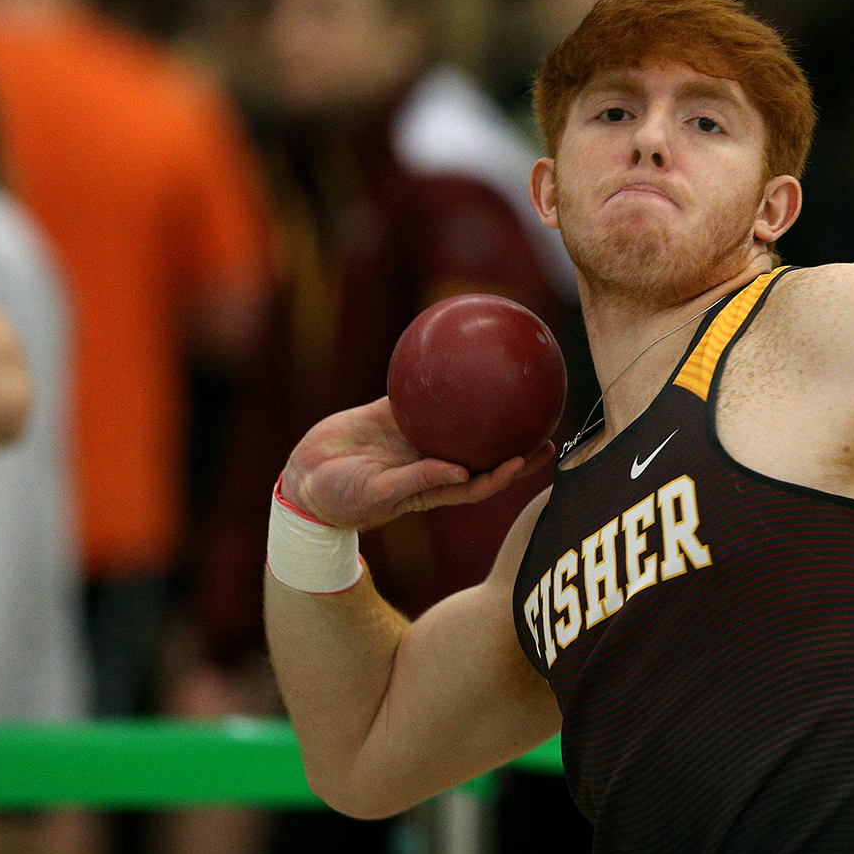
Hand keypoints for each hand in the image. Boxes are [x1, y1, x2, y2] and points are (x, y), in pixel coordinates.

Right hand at [280, 397, 555, 530]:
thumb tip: (460, 472)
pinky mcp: (393, 416)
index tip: (535, 453)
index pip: (482, 481)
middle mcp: (431, 462)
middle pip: (483, 451)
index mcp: (434, 486)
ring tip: (515, 386)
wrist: (304, 481)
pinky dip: (438, 379)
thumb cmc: (341, 499)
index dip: (510, 471)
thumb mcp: (379, 494)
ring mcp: (414, 438)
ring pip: (459, 420)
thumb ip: (417, 482)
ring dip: (485, 408)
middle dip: (516, 442)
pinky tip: (454, 355)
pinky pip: (422, 394)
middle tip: (549, 424)